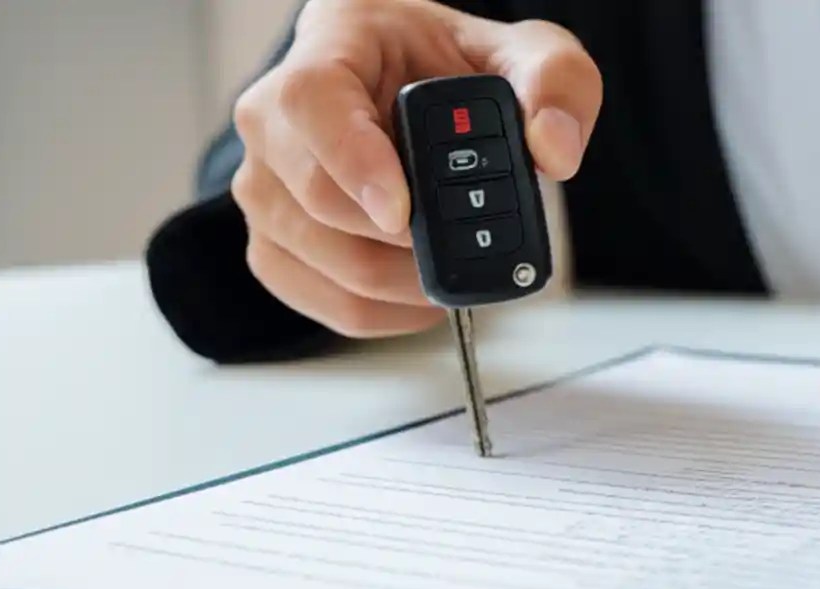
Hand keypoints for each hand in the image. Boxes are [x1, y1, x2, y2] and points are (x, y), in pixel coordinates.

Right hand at [230, 0, 601, 337]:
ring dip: (399, 281)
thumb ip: (555, 84)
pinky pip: (315, 298)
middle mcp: (276, 116)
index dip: (355, 164)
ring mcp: (264, 183)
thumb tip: (554, 150)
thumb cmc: (447, 67)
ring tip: (450, 263)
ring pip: (320, 259)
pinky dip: (378, 312)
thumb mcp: (524, 53)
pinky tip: (417, 292)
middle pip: (318, 198)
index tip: (404, 211)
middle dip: (404, 240)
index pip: (314, 103)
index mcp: (332, 47)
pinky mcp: (271, 241)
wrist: (409, 90)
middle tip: (462, 241)